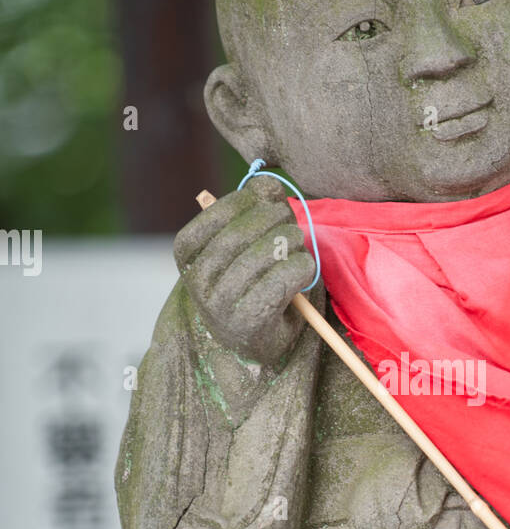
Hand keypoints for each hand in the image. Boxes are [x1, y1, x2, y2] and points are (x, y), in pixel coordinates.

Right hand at [174, 180, 315, 364]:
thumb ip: (250, 213)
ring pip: (262, 256)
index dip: (244, 202)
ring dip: (289, 242)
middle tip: (289, 220)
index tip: (268, 199)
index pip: (212, 218)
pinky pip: (282, 280)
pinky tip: (303, 267)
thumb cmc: (247, 286)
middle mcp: (198, 282)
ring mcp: (221, 304)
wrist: (251, 345)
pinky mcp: (249, 322)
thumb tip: (267, 182)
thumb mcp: (240, 249)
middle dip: (272, 219)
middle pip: (238, 235)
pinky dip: (300, 267)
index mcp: (188, 257)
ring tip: (297, 244)